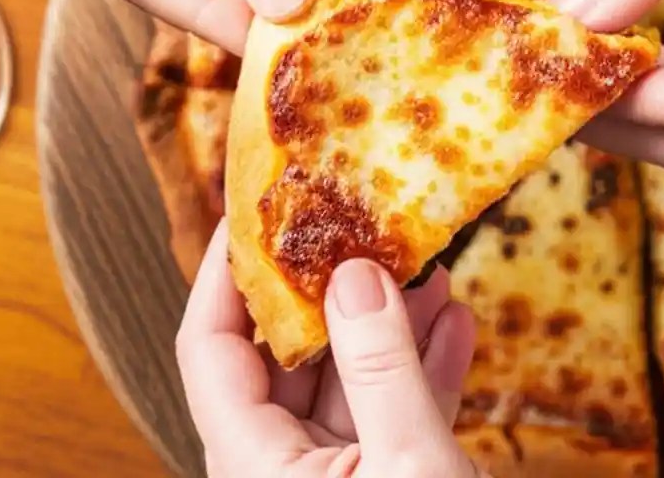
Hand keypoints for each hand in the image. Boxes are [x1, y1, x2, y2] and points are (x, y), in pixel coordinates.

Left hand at [176, 222, 480, 476]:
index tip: (253, 212)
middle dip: (335, 290)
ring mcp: (329, 476)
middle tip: (365, 230)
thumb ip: (380, 370)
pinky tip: (454, 325)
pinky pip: (389, 419)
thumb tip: (355, 275)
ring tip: (429, 270)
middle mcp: (277, 465)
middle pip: (286, 355)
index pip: (209, 345)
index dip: (227, 272)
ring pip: (347, 382)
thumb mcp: (407, 464)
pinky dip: (421, 374)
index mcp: (252, 461)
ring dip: (391, 327)